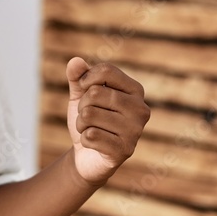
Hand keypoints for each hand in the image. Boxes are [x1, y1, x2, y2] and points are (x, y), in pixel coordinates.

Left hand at [65, 57, 148, 184]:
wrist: (88, 155)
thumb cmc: (89, 120)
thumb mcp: (80, 95)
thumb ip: (78, 77)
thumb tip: (75, 60)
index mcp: (135, 90)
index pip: (106, 70)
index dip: (86, 79)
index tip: (84, 89)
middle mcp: (141, 109)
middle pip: (94, 93)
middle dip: (82, 106)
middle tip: (89, 117)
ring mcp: (135, 131)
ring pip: (89, 115)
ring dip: (81, 124)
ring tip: (91, 130)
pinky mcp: (125, 150)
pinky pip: (90, 135)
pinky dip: (84, 139)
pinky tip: (94, 144)